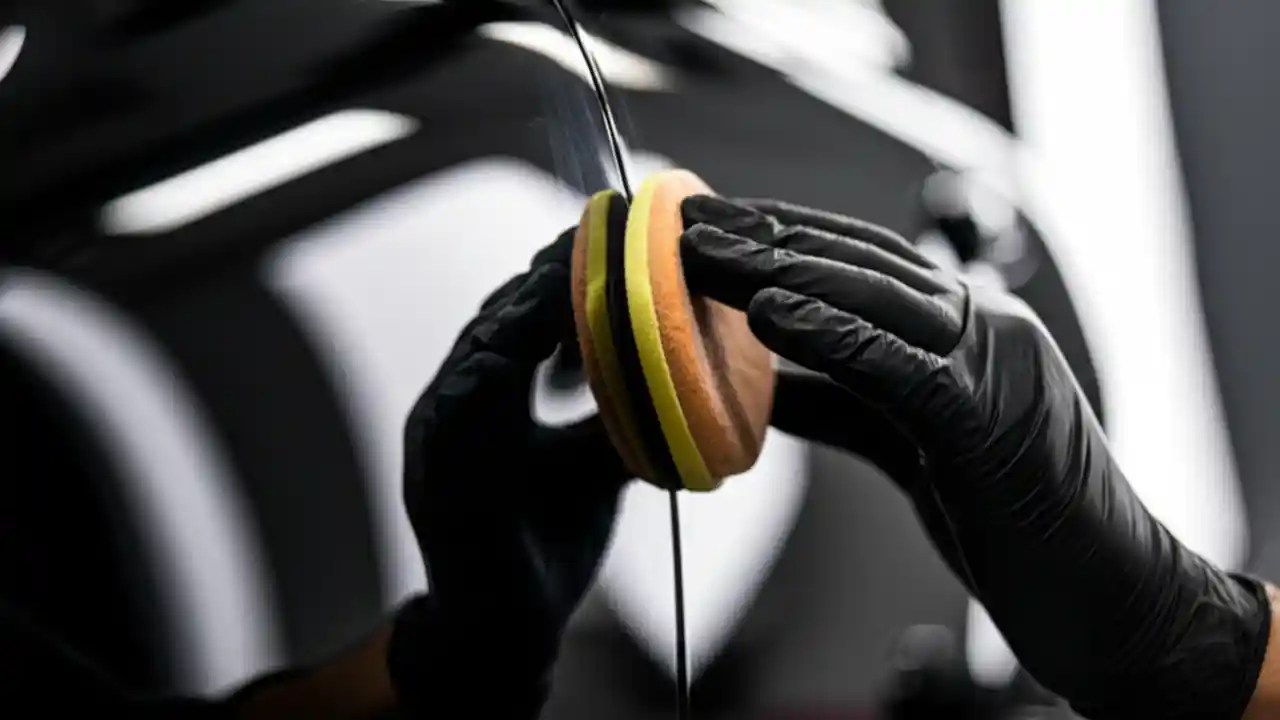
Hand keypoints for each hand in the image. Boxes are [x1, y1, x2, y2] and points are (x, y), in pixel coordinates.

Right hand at [388, 231, 628, 717]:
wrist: (510, 628)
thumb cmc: (546, 544)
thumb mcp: (598, 466)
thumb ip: (623, 417)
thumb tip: (680, 378)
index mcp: (497, 398)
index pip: (527, 319)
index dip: (564, 279)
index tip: (611, 240)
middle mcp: (464, 405)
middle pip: (502, 318)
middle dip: (547, 277)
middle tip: (597, 235)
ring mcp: (442, 436)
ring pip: (477, 349)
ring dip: (520, 310)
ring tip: (568, 270)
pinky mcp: (432, 472)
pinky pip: (454, 408)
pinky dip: (485, 372)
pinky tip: (518, 348)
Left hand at [681, 195, 1271, 718]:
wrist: (1114, 596)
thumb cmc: (1014, 520)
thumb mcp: (909, 447)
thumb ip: (842, 402)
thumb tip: (763, 381)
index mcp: (969, 330)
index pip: (861, 263)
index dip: (781, 237)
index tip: (709, 227)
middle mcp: (984, 329)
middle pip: (858, 265)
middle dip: (765, 237)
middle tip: (687, 222)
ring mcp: (994, 366)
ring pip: (875, 298)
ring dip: (780, 269)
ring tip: (704, 255)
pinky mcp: (990, 421)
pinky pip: (898, 366)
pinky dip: (831, 334)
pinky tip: (769, 313)